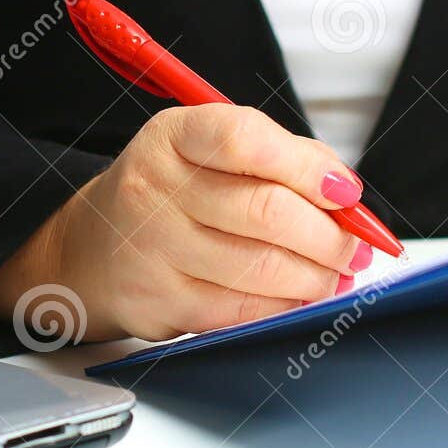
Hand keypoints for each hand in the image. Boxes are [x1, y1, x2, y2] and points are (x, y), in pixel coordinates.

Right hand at [0, 105, 373, 341]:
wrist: (92, 249)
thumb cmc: (168, 193)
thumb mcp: (207, 151)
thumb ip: (278, 158)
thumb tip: (345, 194)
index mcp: (173, 137)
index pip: (244, 140)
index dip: (307, 167)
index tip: (345, 192)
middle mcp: (156, 189)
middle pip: (264, 211)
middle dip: (329, 236)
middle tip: (356, 247)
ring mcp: (154, 249)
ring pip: (261, 267)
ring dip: (316, 276)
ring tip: (335, 274)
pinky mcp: (162, 302)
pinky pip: (242, 310)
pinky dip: (285, 306)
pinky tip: (300, 296)